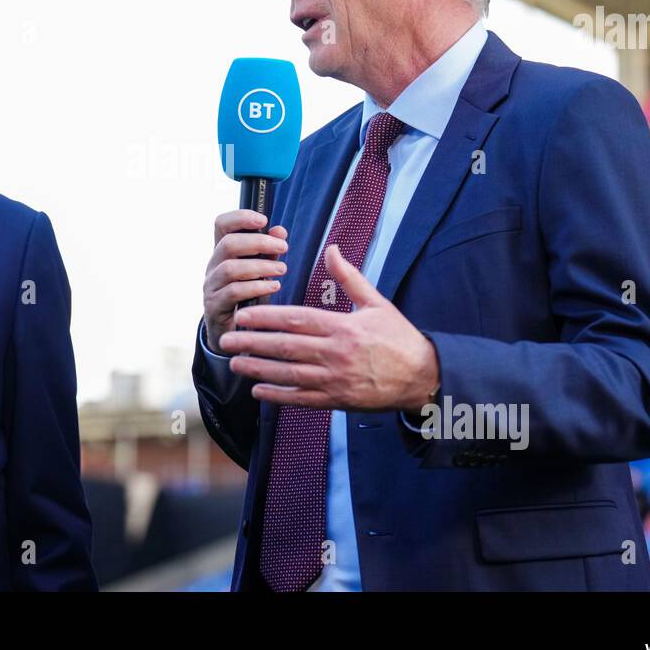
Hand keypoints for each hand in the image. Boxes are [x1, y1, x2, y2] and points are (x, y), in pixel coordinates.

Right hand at [203, 210, 288, 353]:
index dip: (240, 217)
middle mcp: (213, 266)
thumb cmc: (248, 297)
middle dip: (259, 243)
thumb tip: (280, 230)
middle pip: (228, 244)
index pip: (221, 224)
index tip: (263, 220)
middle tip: (284, 248)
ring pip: (231, 268)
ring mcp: (211, 286)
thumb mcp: (260, 272)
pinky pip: (233, 292)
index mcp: (223, 252)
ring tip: (282, 270)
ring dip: (261, 266)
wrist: (232, 332)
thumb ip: (269, 252)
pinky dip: (256, 287)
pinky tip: (273, 287)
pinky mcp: (214, 306)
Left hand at [222, 244, 439, 411]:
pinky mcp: (337, 400)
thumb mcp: (377, 303)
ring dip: (258, 370)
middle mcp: (335, 354)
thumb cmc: (398, 338)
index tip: (244, 315)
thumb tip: (332, 249)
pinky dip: (278, 396)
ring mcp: (335, 380)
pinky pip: (301, 398)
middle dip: (252, 343)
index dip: (266, 317)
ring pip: (288, 375)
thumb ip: (350, 278)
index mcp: (342, 327)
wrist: (423, 377)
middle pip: (285, 347)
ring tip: (234, 363)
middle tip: (226, 339)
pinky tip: (257, 391)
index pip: (296, 320)